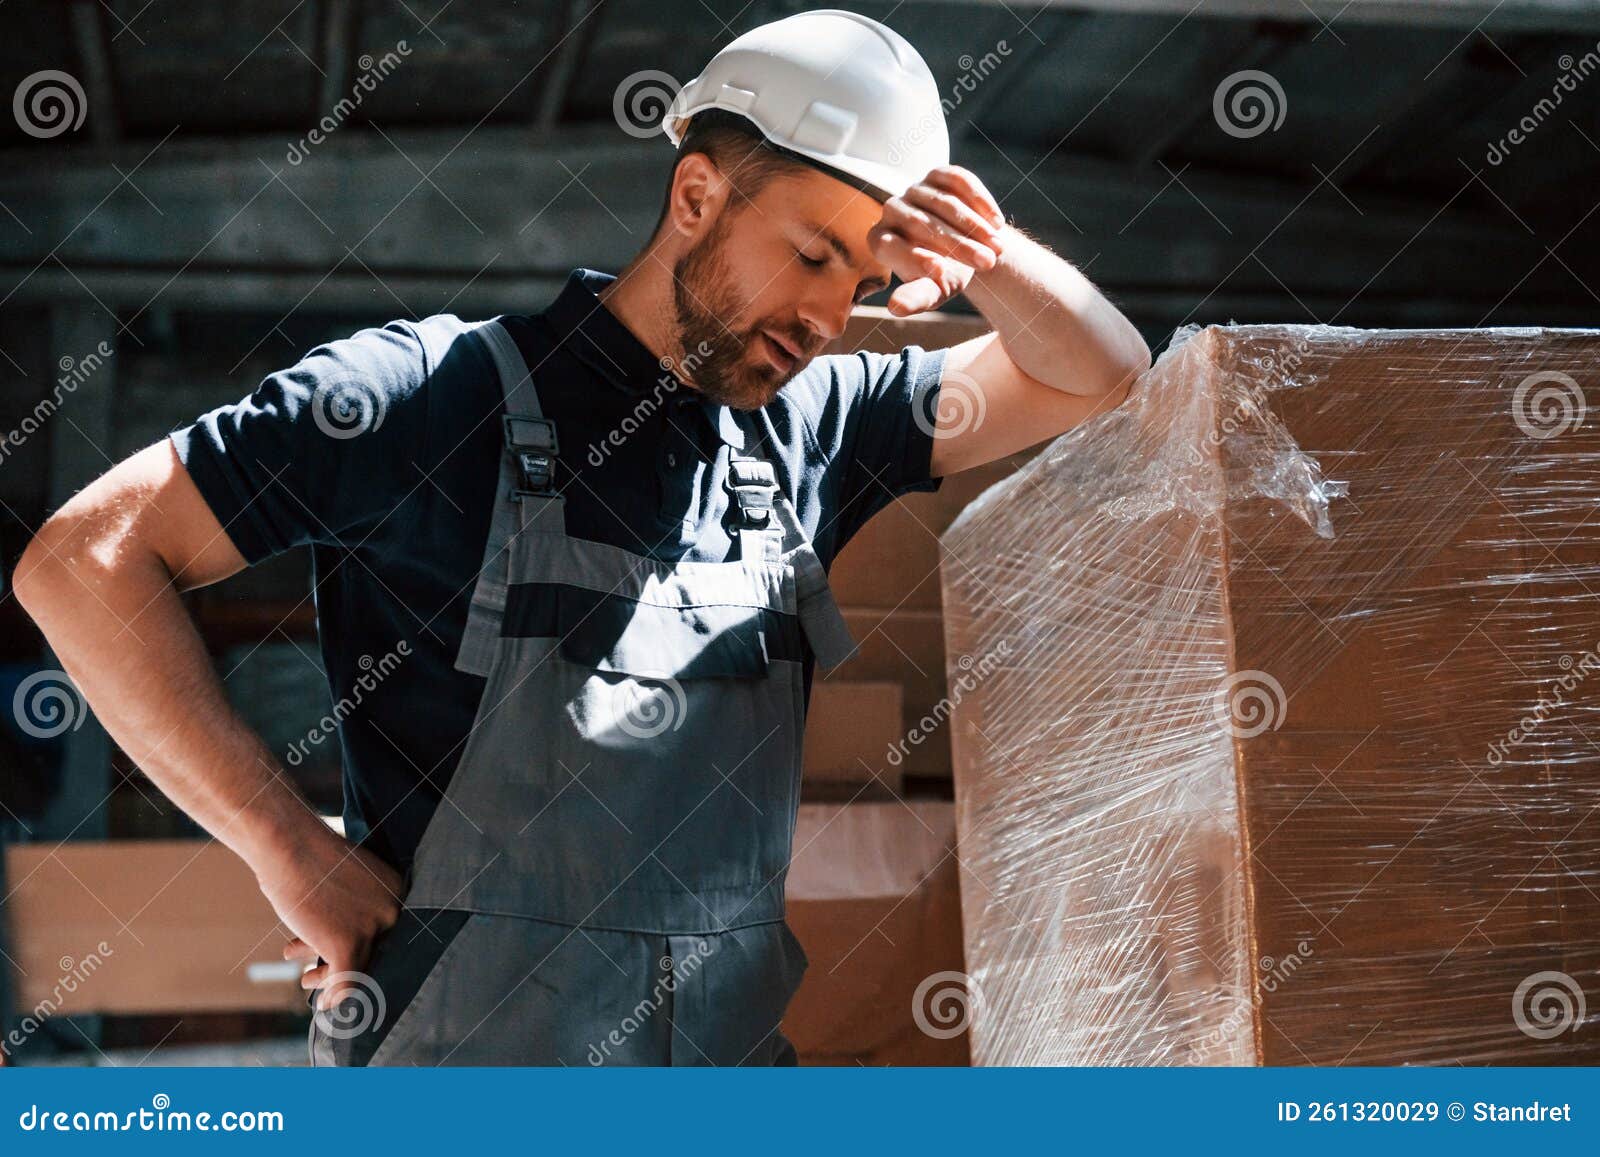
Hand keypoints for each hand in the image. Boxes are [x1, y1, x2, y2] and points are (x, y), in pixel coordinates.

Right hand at [255, 826, 403, 1010]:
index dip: (368, 953)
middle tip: (319, 976)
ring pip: (358, 968)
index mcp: (398, 890)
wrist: (288, 844)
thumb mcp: (343, 881)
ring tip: (308, 980)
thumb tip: (346, 948)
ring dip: (330, 979)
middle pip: (376, 953)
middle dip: (346, 966)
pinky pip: (345, 982)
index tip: (354, 965)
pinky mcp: (348, 944)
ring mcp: (373, 928)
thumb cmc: (308, 858)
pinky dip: (334, 996)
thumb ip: (351, 910)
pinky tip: (322, 1005)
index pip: (391, 933)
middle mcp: (394, 910)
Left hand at [868, 166, 1006, 316]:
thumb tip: (895, 308)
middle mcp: (891, 211)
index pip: (889, 245)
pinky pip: (958, 181)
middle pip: (921, 224)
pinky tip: (997, 222)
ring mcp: (915, 189)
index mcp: (880, 241)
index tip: (941, 271)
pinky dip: (980, 201)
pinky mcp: (938, 174)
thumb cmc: (944, 276)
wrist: (966, 247)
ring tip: (997, 248)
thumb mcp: (934, 291)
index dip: (914, 258)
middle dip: (958, 245)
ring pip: (943, 203)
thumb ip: (916, 298)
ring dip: (974, 226)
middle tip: (988, 263)